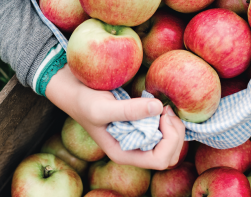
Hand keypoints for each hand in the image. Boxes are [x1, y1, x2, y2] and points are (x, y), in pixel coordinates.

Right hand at [45, 66, 186, 169]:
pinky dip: (168, 119)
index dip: (169, 140)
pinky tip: (159, 105)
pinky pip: (164, 131)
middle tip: (166, 110)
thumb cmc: (85, 102)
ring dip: (174, 126)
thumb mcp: (103, 108)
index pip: (160, 160)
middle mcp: (133, 150)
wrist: (75, 90)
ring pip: (170, 144)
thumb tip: (158, 107)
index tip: (161, 115)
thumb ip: (130, 110)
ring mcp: (138, 138)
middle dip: (175, 134)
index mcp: (124, 153)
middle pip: (170, 155)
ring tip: (163, 107)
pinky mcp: (141, 125)